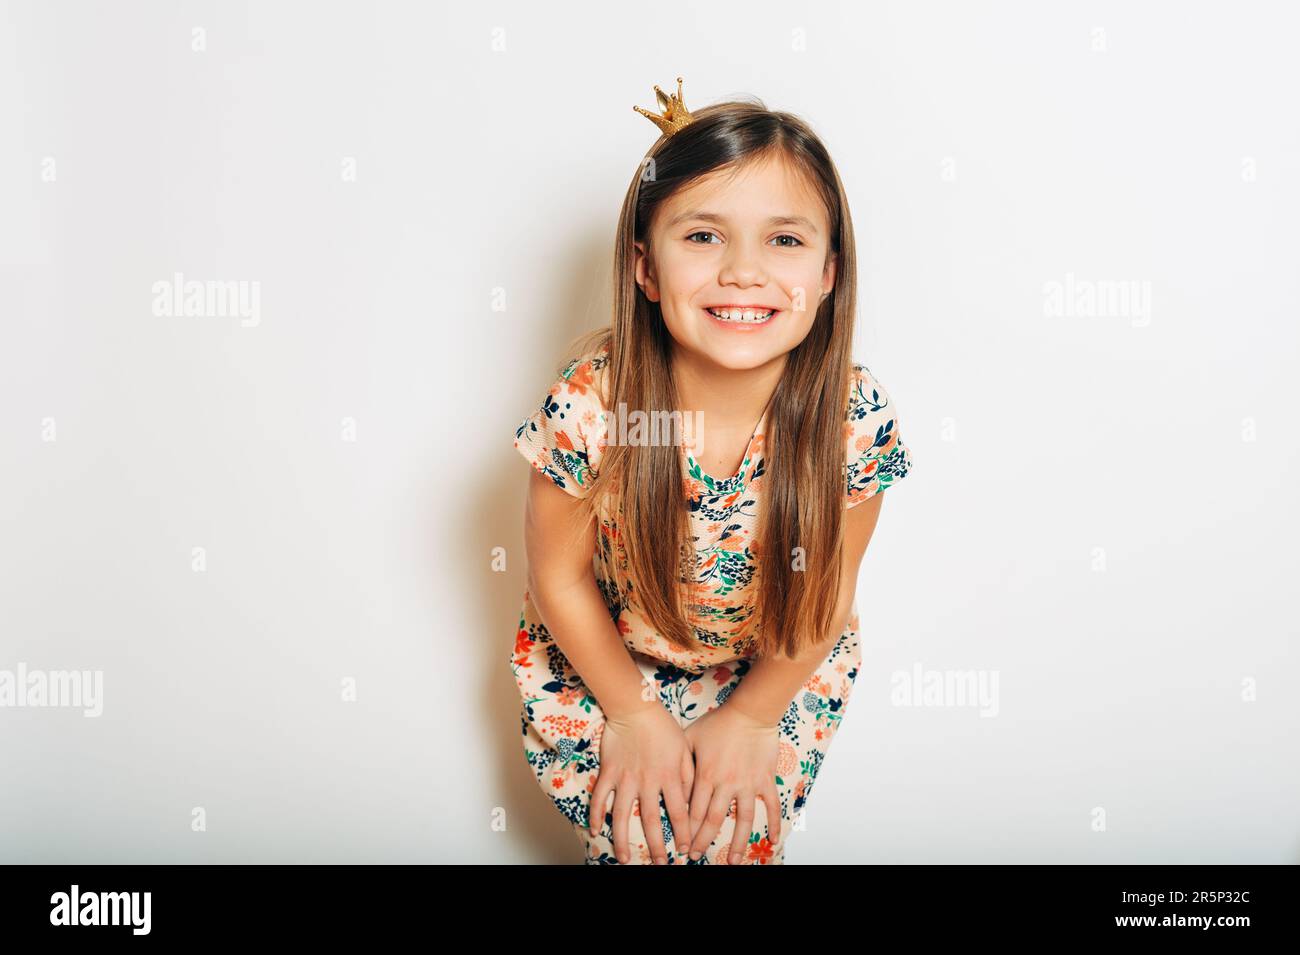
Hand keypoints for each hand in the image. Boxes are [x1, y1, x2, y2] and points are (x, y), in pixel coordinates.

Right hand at [589, 703, 694, 863]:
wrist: (635, 707)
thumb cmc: (663, 726)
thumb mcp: (685, 748)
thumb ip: (689, 775)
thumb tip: (694, 799)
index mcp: (671, 777)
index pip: (680, 813)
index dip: (684, 834)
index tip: (686, 851)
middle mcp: (648, 782)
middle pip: (652, 821)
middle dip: (657, 846)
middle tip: (660, 864)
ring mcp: (626, 778)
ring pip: (623, 816)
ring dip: (623, 840)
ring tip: (624, 859)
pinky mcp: (609, 772)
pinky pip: (600, 797)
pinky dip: (596, 814)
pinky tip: (594, 830)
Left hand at [682, 704, 780, 863]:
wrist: (750, 713)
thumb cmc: (718, 722)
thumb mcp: (690, 737)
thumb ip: (681, 760)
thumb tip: (669, 779)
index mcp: (706, 775)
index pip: (694, 811)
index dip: (687, 831)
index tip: (682, 847)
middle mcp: (726, 784)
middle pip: (714, 820)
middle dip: (704, 841)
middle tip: (697, 857)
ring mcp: (748, 784)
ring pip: (743, 819)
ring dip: (738, 843)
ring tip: (734, 862)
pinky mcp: (765, 780)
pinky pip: (771, 806)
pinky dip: (773, 824)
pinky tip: (772, 841)